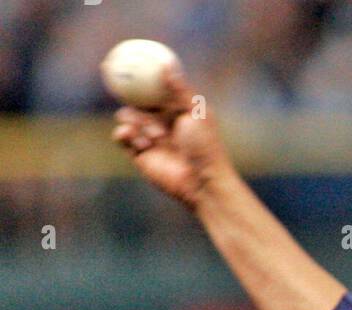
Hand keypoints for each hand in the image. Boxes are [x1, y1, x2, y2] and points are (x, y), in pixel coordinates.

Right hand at [111, 62, 231, 208]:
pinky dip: (123, 133)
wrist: (204, 183)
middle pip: (137, 103)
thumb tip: (165, 62)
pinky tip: (133, 136)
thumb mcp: (195, 113)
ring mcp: (150, 140)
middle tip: (121, 89)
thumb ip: (179, 89)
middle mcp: (162, 125)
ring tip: (156, 136)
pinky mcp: (140, 156)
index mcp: (176, 113)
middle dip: (131, 98)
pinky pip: (122, 138)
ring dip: (135, 120)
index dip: (139, 78)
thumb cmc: (206, 147)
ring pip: (127, 119)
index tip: (124, 61)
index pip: (153, 91)